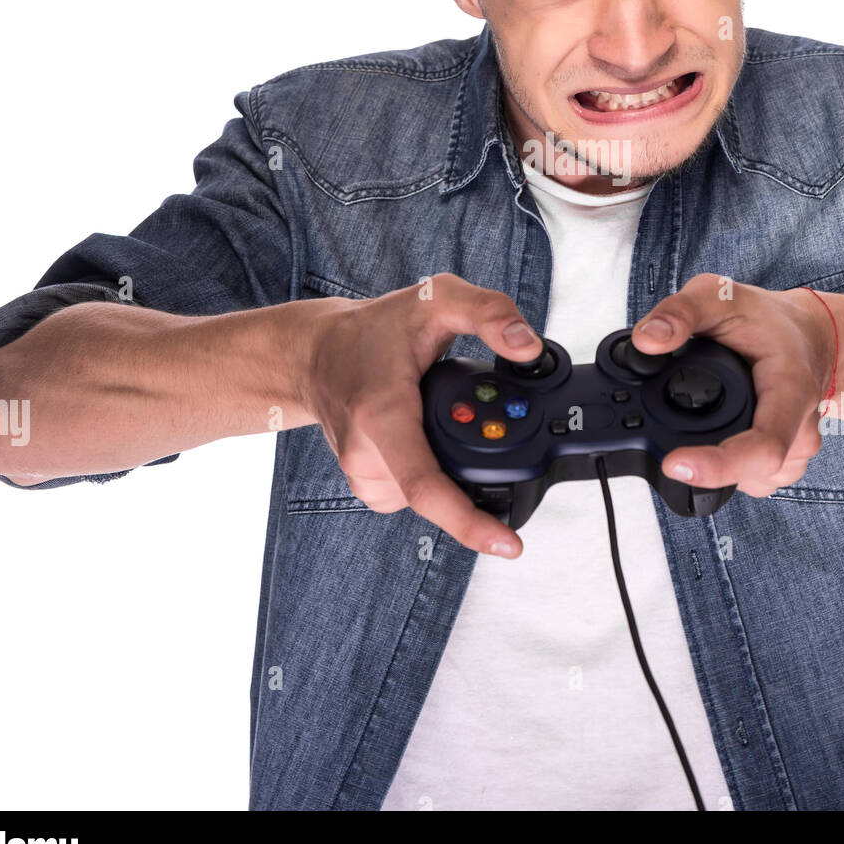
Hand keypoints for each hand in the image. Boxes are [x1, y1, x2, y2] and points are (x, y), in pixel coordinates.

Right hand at [299, 273, 542, 556]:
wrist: (314, 355)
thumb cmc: (372, 331)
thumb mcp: (435, 297)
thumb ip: (488, 312)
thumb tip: (529, 347)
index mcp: (381, 415)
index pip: (426, 486)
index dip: (469, 523)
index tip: (509, 545)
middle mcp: (367, 455)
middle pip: (443, 490)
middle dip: (478, 469)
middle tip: (483, 421)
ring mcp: (364, 474)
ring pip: (433, 492)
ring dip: (455, 463)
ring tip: (444, 415)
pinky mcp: (368, 484)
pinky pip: (418, 492)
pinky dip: (437, 468)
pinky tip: (429, 436)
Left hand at [630, 276, 835, 497]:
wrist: (805, 337)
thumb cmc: (768, 319)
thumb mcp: (721, 295)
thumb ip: (681, 311)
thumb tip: (647, 342)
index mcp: (791, 390)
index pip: (764, 447)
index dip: (719, 466)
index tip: (675, 464)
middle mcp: (800, 430)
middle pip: (750, 472)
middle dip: (703, 464)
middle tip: (667, 438)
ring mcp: (796, 451)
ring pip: (749, 480)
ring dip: (715, 464)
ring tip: (697, 424)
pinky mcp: (784, 463)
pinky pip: (751, 480)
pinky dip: (725, 465)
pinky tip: (716, 436)